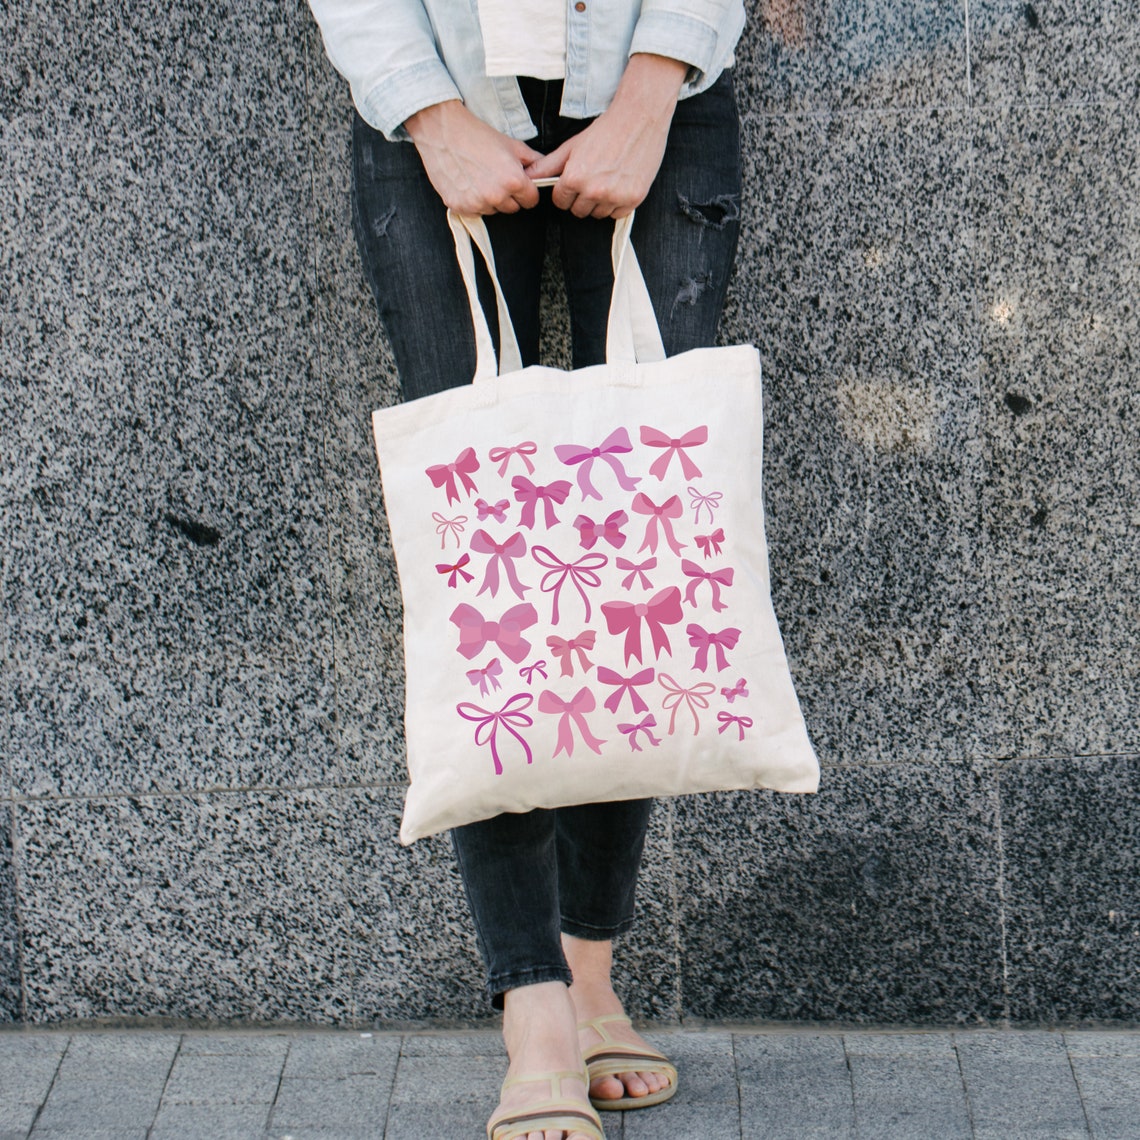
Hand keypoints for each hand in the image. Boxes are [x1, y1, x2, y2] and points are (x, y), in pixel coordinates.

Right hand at [405, 100, 543, 214]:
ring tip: (479, 177)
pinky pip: (474, 211)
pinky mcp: (460, 207)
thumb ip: (532, 161)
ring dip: (490, 200)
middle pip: (512, 208)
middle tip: (495, 176)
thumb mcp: (511, 144)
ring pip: (493, 211)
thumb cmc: (477, 135)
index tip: (518, 184)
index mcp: (514, 181)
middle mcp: (497, 196)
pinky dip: (473, 201)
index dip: (526, 191)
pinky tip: (467, 182)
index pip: (531, 201)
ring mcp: (477, 203)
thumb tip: (546, 170)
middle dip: (508, 196)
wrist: (443, 131)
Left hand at [524, 54, 687, 218]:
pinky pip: (617, 214)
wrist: (639, 118)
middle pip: (578, 211)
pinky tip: (619, 185)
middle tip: (592, 179)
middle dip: (581, 198)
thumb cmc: (605, 130)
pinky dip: (617, 204)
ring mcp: (614, 196)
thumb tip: (529, 175)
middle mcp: (593, 191)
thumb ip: (549, 165)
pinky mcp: (633, 199)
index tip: (574, 181)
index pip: (561, 202)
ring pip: (597, 214)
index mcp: (575, 178)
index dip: (565, 192)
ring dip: (599, 202)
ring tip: (606, 180)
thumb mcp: (572, 146)